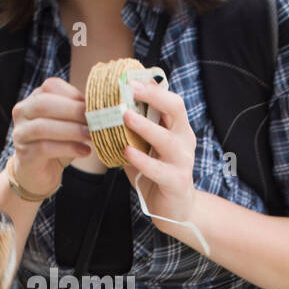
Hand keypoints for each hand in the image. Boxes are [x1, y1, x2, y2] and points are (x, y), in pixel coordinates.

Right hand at [10, 77, 91, 196]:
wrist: (40, 175)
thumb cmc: (57, 145)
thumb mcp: (69, 124)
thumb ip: (78, 112)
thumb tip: (103, 105)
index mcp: (33, 99)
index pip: (51, 86)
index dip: (74, 94)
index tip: (94, 106)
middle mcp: (22, 113)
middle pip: (44, 104)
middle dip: (73, 111)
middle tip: (96, 119)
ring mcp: (20, 134)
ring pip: (43, 127)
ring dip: (73, 130)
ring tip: (92, 136)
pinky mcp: (24, 155)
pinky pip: (45, 148)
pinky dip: (69, 148)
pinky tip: (85, 151)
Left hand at [121, 79, 197, 228]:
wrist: (172, 209)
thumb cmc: (155, 174)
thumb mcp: (144, 147)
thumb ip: (132, 130)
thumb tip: (105, 109)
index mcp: (177, 128)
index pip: (170, 100)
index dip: (152, 87)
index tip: (129, 79)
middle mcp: (184, 140)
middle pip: (176, 109)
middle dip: (153, 96)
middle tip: (129, 89)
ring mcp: (183, 161)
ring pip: (167, 139)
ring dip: (146, 126)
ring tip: (125, 116)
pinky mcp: (177, 181)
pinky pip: (159, 169)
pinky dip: (142, 160)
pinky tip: (126, 152)